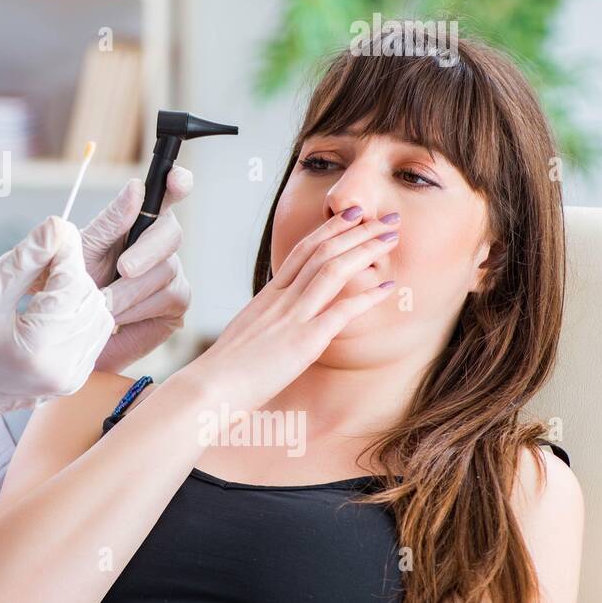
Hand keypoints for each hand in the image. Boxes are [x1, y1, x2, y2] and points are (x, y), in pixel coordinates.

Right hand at [0, 216, 113, 449]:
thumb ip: (26, 258)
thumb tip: (59, 225)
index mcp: (38, 349)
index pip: (72, 285)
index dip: (66, 252)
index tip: (52, 233)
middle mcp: (63, 370)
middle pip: (89, 298)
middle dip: (70, 273)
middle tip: (38, 263)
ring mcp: (71, 378)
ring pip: (98, 315)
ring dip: (76, 292)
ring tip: (40, 287)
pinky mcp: (74, 379)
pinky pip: (92, 334)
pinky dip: (76, 313)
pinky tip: (48, 308)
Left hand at [79, 165, 192, 372]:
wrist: (68, 327)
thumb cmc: (73, 280)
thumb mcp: (84, 247)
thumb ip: (111, 220)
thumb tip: (136, 187)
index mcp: (138, 219)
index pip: (167, 193)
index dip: (177, 182)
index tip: (176, 180)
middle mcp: (160, 244)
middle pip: (171, 234)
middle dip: (146, 251)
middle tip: (122, 269)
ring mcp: (172, 274)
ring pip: (167, 273)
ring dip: (131, 290)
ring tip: (102, 303)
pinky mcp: (176, 305)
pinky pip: (169, 300)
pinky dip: (139, 310)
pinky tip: (117, 318)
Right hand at [179, 208, 399, 412]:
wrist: (210, 386)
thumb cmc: (223, 369)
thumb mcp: (245, 334)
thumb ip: (265, 321)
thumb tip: (275, 321)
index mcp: (267, 296)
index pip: (301, 251)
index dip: (330, 229)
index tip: (352, 216)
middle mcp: (280, 299)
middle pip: (321, 252)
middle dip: (357, 231)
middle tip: (385, 217)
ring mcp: (292, 317)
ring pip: (332, 270)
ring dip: (365, 250)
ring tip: (391, 237)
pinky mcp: (303, 341)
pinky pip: (341, 311)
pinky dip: (367, 297)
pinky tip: (389, 288)